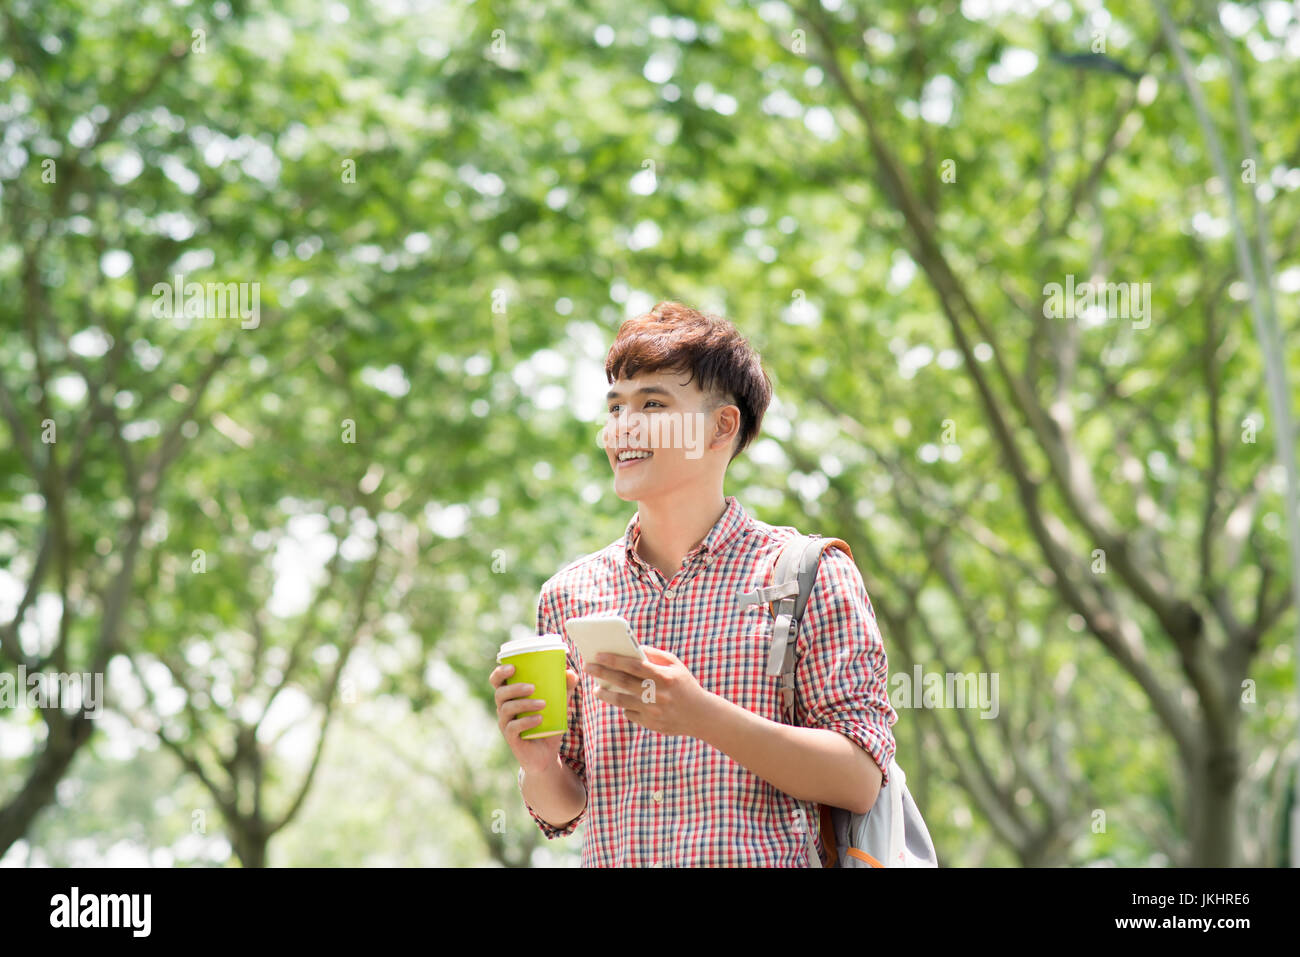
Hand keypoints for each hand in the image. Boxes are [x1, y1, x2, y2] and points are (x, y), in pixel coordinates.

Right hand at [490, 662, 578, 775]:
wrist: (546, 754)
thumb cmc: (548, 724)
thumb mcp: (559, 705)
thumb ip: (564, 688)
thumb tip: (571, 673)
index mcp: (511, 697)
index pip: (497, 681)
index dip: (500, 672)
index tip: (513, 667)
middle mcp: (504, 709)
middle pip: (500, 693)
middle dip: (514, 688)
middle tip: (533, 687)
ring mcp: (506, 724)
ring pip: (506, 709)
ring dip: (524, 704)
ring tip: (543, 704)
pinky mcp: (511, 739)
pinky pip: (513, 727)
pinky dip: (526, 722)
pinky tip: (539, 719)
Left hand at [583, 647, 711, 737]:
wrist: (700, 715)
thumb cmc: (684, 684)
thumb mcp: (675, 665)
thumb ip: (654, 655)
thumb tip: (631, 647)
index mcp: (664, 677)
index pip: (634, 665)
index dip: (614, 659)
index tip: (598, 654)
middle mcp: (657, 694)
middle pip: (623, 682)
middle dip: (602, 673)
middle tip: (588, 666)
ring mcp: (653, 711)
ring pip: (621, 701)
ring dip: (605, 694)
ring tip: (597, 688)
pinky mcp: (650, 724)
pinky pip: (629, 712)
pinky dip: (624, 705)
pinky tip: (622, 701)